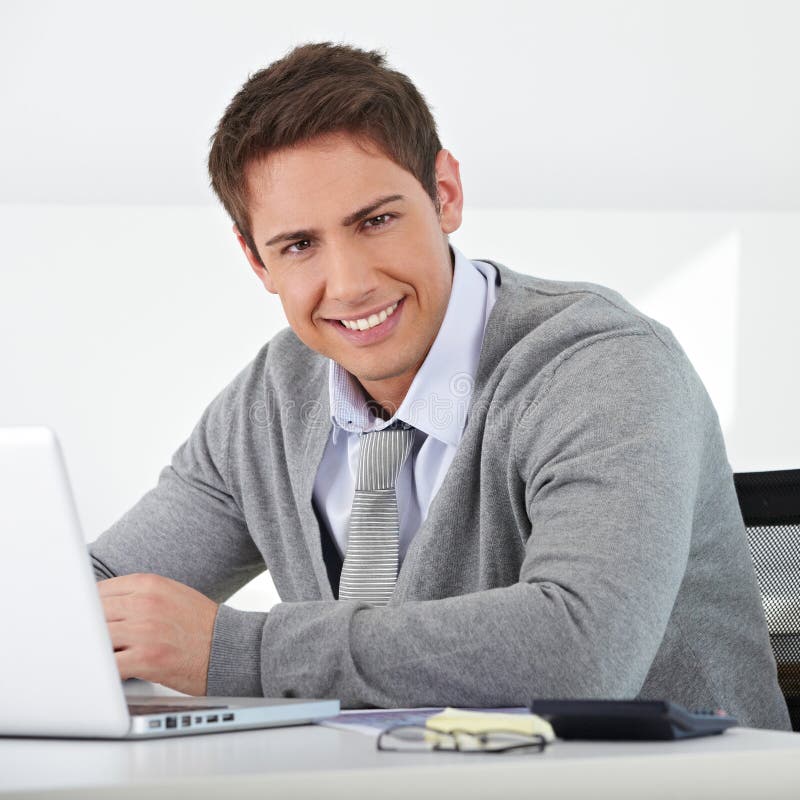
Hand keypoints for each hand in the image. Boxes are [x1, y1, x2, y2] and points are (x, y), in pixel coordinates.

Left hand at [98, 573, 218, 695]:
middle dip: (87, 630)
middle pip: (93, 614)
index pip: (99, 591)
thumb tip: (101, 606)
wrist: (228, 646)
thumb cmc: (200, 624)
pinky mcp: (147, 659)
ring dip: (94, 651)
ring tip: (98, 659)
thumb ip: (137, 596)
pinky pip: (108, 665)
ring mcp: (145, 630)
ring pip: (97, 639)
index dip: (88, 608)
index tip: (85, 620)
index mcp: (149, 584)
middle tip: (89, 642)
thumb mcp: (170, 594)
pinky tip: (107, 674)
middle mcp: (145, 603)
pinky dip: (102, 672)